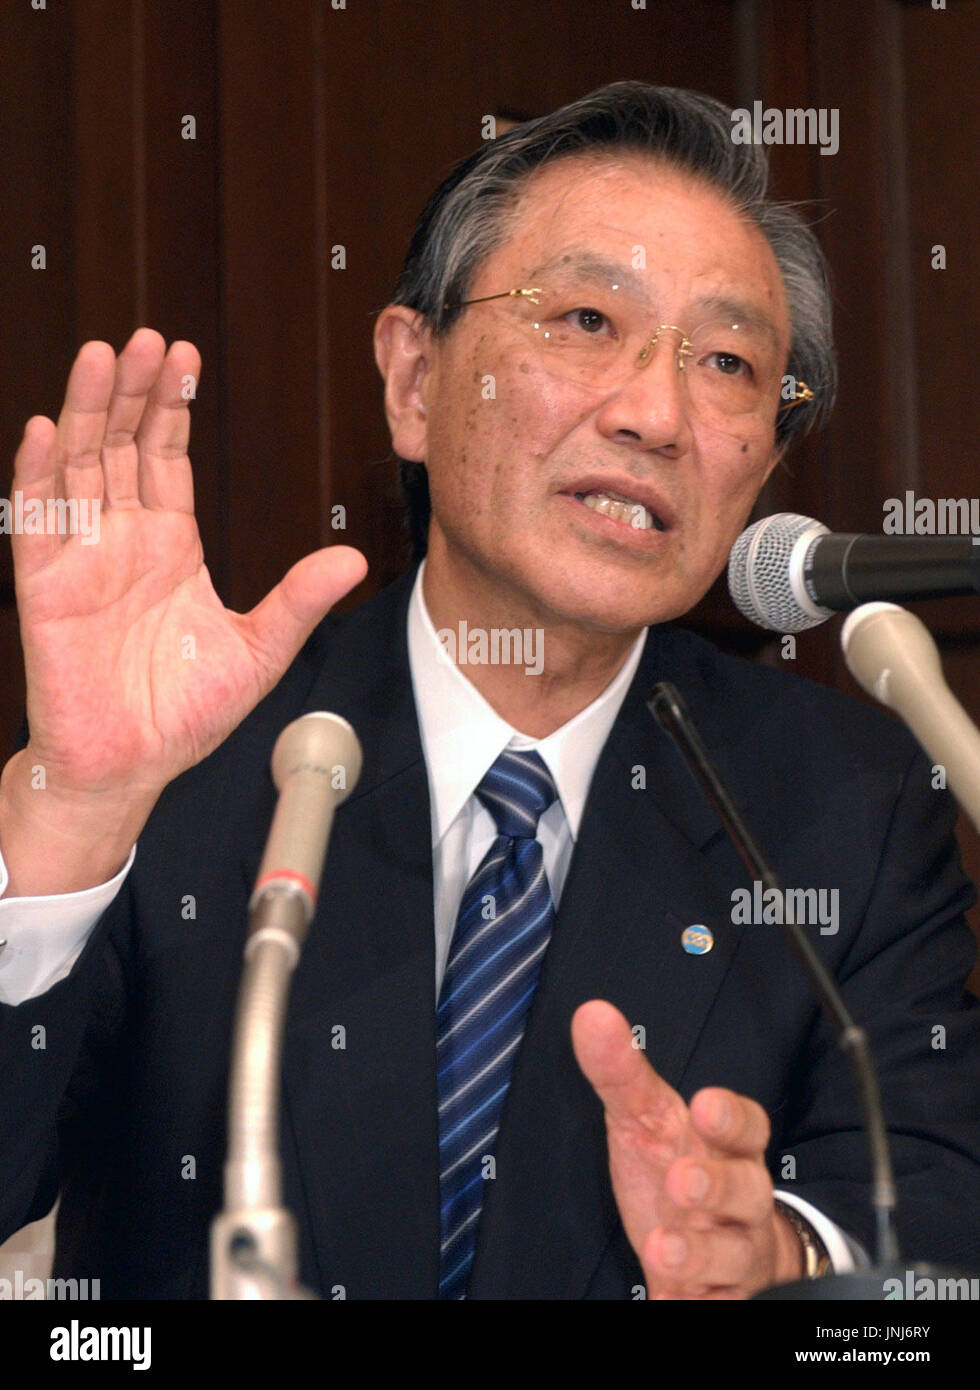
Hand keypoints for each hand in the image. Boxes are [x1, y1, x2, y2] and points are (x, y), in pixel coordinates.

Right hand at [10, 328, 366, 801]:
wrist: (131, 767)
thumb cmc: (185, 713)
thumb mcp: (258, 650)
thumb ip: (298, 601)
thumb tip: (352, 561)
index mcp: (170, 545)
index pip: (165, 457)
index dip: (172, 406)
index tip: (184, 355)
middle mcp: (122, 540)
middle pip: (122, 446)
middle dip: (134, 391)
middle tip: (148, 338)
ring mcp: (81, 559)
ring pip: (79, 467)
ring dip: (89, 412)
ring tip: (102, 358)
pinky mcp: (45, 588)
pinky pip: (36, 523)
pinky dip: (38, 475)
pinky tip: (48, 430)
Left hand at [571, 1000, 803, 1298]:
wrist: (724, 1246)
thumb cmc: (683, 1167)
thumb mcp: (647, 1119)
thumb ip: (621, 1072)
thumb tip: (591, 1017)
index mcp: (725, 1147)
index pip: (746, 1126)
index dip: (731, 1116)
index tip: (706, 1105)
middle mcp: (739, 1199)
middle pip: (744, 1189)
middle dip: (716, 1185)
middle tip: (681, 1180)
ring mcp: (734, 1252)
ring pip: (734, 1253)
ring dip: (701, 1253)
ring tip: (664, 1249)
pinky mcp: (724, 1295)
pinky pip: (723, 1303)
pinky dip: (700, 1303)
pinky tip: (677, 1300)